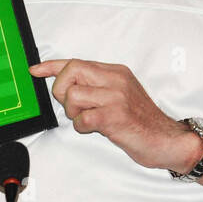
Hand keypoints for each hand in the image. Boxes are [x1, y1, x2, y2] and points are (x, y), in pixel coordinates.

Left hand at [30, 59, 202, 172]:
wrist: (167, 139)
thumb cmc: (142, 121)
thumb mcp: (122, 95)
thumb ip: (98, 87)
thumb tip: (68, 86)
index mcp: (116, 72)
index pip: (77, 62)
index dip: (52, 66)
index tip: (35, 70)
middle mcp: (116, 80)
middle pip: (71, 72)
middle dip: (62, 91)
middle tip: (74, 106)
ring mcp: (116, 97)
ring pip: (73, 96)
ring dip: (73, 113)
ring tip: (88, 119)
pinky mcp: (115, 117)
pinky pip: (82, 118)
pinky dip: (82, 126)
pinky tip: (96, 128)